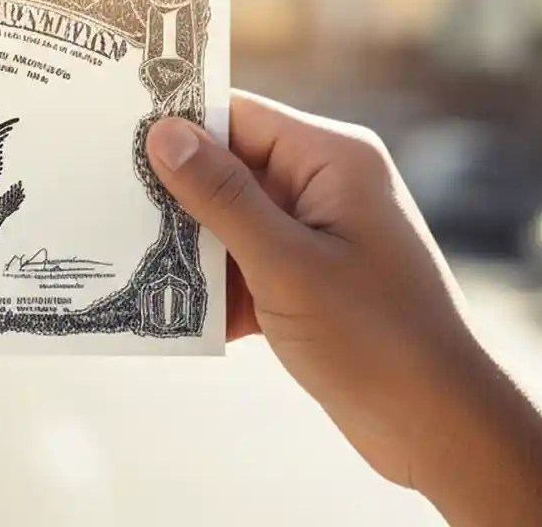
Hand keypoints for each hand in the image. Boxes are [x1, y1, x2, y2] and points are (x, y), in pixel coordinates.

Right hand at [147, 90, 541, 525]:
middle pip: (229, 168)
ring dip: (189, 247)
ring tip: (123, 257)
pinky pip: (245, 265)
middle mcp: (325, 186)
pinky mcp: (309, 280)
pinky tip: (169, 313)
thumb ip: (222, 196)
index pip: (239, 117)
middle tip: (102, 201)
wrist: (438, 425)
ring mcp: (318, 234)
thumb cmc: (376, 338)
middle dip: (174, 192)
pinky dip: (214, 288)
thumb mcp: (285, 263)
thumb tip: (165, 134)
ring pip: (230, 222)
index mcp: (332, 159)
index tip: (111, 134)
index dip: (179, 122)